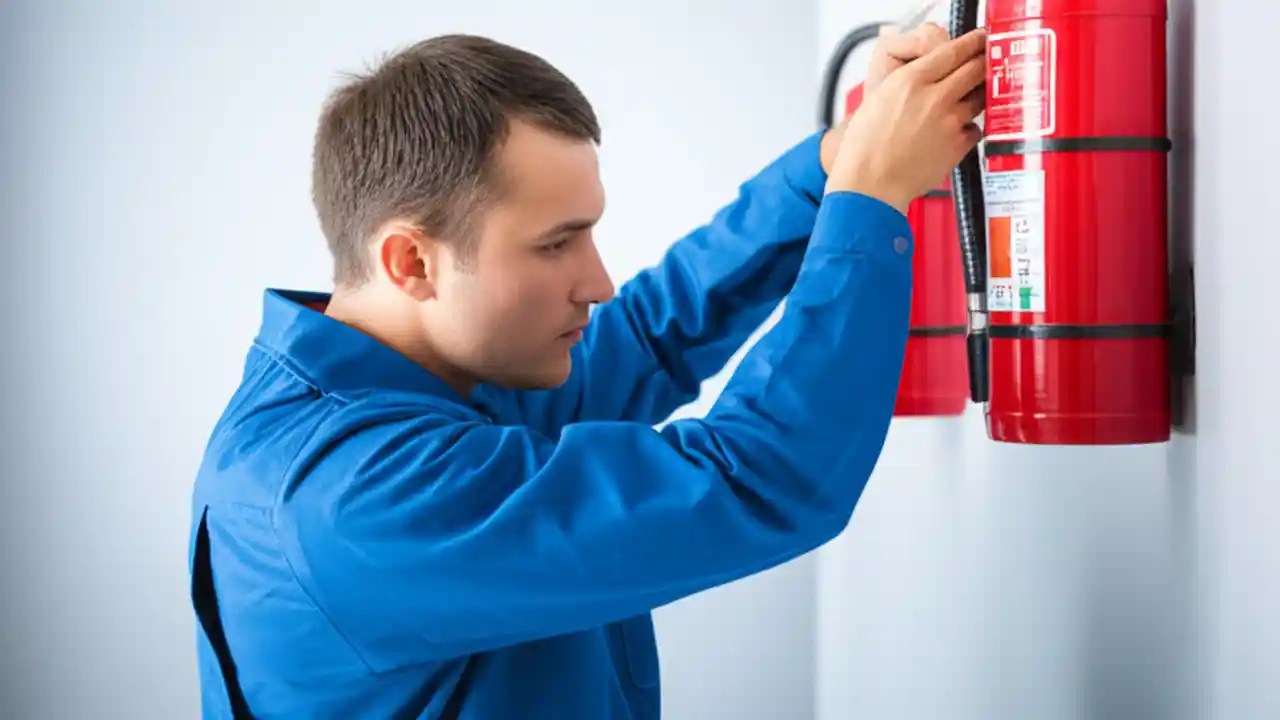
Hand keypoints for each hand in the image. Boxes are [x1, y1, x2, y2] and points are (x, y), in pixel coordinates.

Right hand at [825, 28, 986, 213]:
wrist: (871, 185)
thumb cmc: (865, 148)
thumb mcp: (878, 99)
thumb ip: (907, 81)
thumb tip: (927, 73)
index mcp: (910, 80)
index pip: (953, 51)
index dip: (971, 44)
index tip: (976, 42)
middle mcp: (934, 97)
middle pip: (975, 68)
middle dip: (982, 64)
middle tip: (983, 65)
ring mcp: (950, 121)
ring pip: (980, 97)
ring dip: (977, 96)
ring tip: (967, 101)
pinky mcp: (959, 145)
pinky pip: (976, 128)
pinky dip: (969, 128)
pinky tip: (954, 134)